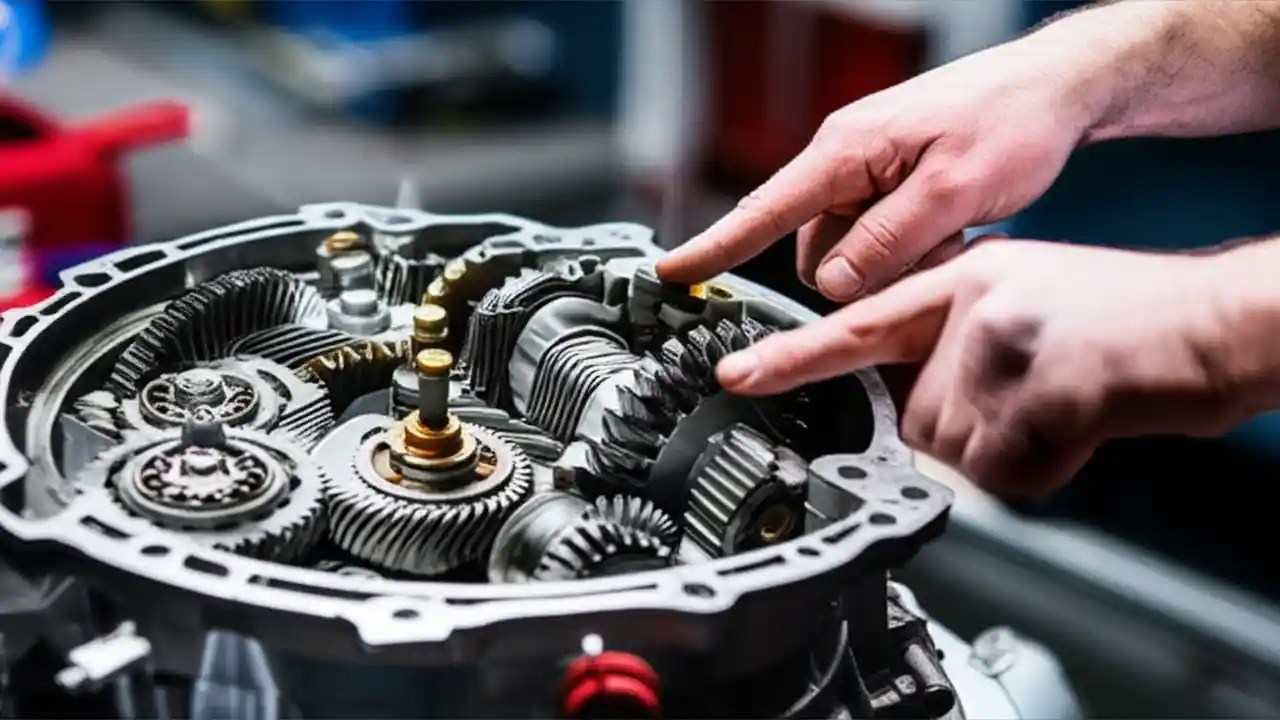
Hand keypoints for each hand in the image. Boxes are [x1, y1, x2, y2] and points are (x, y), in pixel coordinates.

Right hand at [657, 35, 1097, 299]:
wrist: (1057, 88)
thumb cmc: (1011, 121)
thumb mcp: (952, 190)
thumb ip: (886, 243)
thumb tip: (831, 284)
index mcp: (845, 152)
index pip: (762, 211)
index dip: (714, 248)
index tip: (670, 273)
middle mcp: (845, 162)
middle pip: (817, 252)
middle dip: (864, 271)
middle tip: (932, 248)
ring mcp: (868, 175)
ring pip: (852, 254)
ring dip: (896, 263)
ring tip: (952, 233)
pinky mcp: (891, 187)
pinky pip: (879, 241)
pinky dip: (912, 249)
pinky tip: (953, 229)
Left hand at [714, 240, 1262, 496]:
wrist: (1212, 322)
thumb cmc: (1127, 316)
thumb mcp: (1023, 292)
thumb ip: (954, 335)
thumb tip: (918, 395)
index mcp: (965, 276)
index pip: (858, 321)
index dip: (791, 355)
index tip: (735, 374)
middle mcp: (971, 309)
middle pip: (913, 416)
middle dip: (959, 429)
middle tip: (1027, 401)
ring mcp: (1000, 352)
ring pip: (952, 450)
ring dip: (1000, 451)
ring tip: (1058, 408)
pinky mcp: (1034, 396)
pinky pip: (1001, 474)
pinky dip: (1036, 470)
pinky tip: (1076, 426)